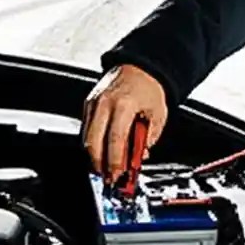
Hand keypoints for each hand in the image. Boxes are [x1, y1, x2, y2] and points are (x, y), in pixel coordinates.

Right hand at [81, 64, 167, 182]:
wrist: (140, 67)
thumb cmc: (150, 89)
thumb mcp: (158, 115)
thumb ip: (149, 138)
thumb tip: (139, 158)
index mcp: (124, 105)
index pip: (115, 140)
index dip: (115, 161)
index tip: (117, 174)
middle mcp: (105, 103)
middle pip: (93, 142)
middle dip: (99, 164)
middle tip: (107, 177)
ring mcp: (94, 102)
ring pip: (86, 137)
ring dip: (94, 156)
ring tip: (104, 168)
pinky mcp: (88, 103)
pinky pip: (85, 128)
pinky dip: (91, 143)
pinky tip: (100, 151)